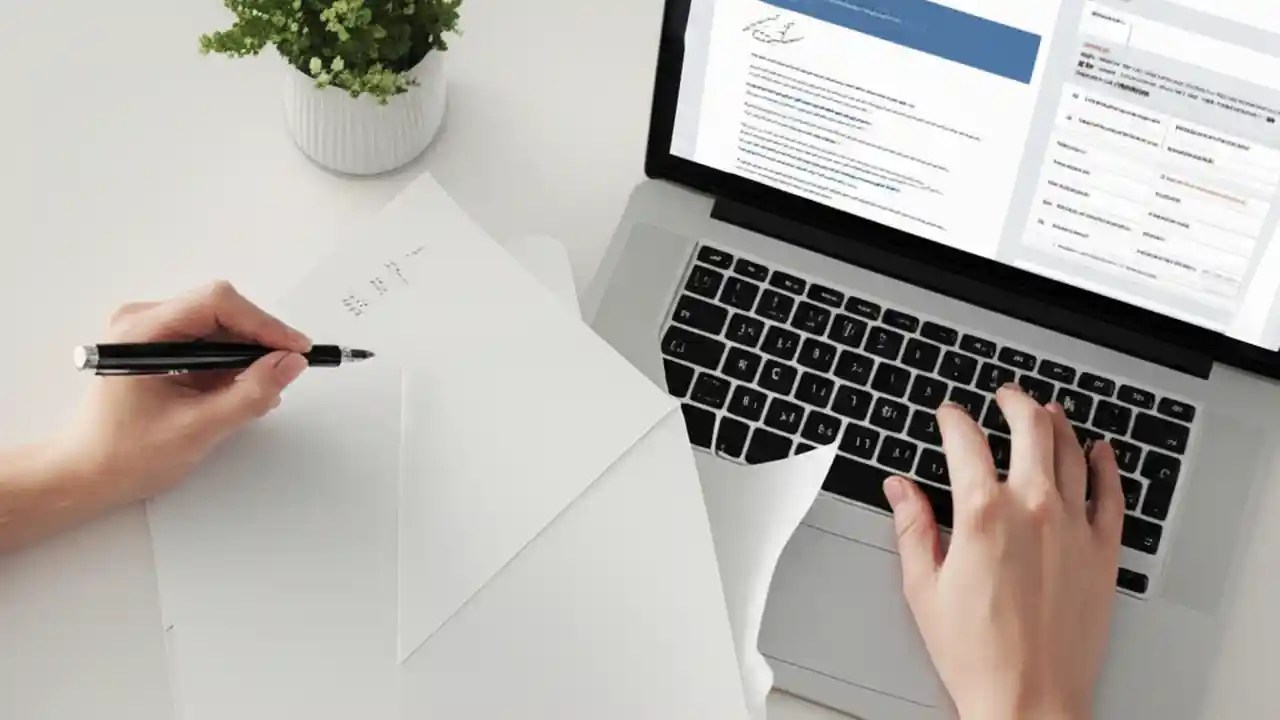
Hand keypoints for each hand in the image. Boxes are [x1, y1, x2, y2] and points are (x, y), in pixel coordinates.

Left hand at [59, 281, 311, 504]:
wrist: (87, 475)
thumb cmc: (127, 456)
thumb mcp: (198, 428)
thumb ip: (250, 394)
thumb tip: (291, 364)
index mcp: (141, 333)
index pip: (216, 303)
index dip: (263, 324)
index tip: (296, 350)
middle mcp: (143, 322)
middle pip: (220, 312)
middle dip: (258, 342)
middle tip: (286, 373)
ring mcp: (150, 334)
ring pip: (218, 329)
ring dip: (246, 357)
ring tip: (259, 394)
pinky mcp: (159, 349)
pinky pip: (208, 344)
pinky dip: (230, 367)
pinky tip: (238, 394)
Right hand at [884, 385, 1123, 719]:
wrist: (1029, 699)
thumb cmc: (976, 653)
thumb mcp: (923, 587)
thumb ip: (912, 527)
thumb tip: (900, 490)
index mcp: (981, 514)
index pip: (966, 441)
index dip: (953, 419)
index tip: (949, 414)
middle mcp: (1032, 509)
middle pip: (1030, 428)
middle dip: (1013, 402)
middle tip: (1005, 395)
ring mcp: (1073, 527)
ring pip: (1072, 451)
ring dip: (1057, 422)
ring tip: (1048, 410)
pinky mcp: (1103, 552)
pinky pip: (1111, 493)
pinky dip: (1106, 464)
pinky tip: (1100, 450)